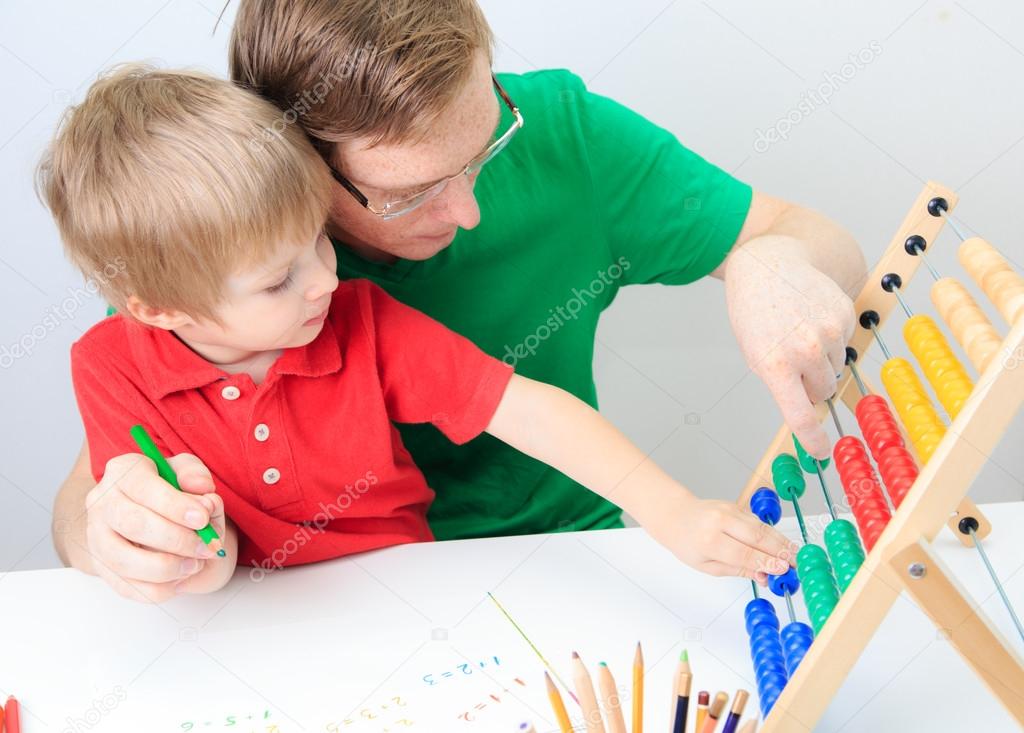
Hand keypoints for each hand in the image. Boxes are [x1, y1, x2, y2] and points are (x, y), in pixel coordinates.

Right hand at [82, 452, 236, 601]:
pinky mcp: (101, 566)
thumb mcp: (183, 471)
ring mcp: (96, 537)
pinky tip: (179, 579)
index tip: (202, 518)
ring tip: (195, 564)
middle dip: (177, 539)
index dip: (175, 505)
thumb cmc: (167, 489)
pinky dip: (157, 588)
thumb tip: (202, 489)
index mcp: (121, 471)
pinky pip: (125, 586)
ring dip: (167, 568)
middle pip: (134, 525)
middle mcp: (101, 503)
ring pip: (124, 560)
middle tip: (207, 546)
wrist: (144, 512)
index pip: (144, 487)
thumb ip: (194, 474)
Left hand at [640, 492, 799, 584]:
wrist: (675, 514)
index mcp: (709, 540)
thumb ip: (737, 570)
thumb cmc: (687, 542)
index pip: (743, 553)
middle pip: (757, 536)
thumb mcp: (707, 565)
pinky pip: (757, 521)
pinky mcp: (735, 505)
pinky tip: (781, 544)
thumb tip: (765, 575)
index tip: (783, 570)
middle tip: (797, 563)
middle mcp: (720, 521)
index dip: (766, 562)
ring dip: (780, 541)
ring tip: (795, 555)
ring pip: (761, 526)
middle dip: (780, 551)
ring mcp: (728, 510)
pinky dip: (771, 533)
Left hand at [725, 244, 854, 457]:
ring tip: (799, 332)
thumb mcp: (754, 352)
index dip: (813, 439)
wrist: (768, 264)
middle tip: (794, 361)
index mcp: (775, 365)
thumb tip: (806, 408)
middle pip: (822, 391)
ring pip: (835, 367)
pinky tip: (811, 317)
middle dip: (811, 384)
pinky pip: (844, 341)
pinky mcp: (845, 313)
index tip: (821, 452)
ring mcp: (828, 331)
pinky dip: (831, 336)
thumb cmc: (755, 312)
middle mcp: (805, 350)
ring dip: (821, 359)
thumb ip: (779, 381)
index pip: (800, 415)